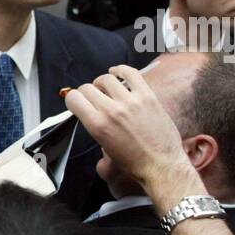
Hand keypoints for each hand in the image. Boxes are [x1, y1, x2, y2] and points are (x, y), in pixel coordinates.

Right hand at [64, 65, 191, 198]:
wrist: (161, 164)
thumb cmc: (135, 163)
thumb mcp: (105, 151)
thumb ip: (95, 134)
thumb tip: (92, 123)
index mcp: (98, 125)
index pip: (74, 98)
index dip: (73, 99)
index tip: (78, 103)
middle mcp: (112, 111)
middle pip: (88, 88)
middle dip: (86, 92)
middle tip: (92, 99)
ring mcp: (130, 101)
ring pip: (106, 78)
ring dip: (102, 83)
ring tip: (105, 89)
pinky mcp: (147, 96)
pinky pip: (130, 73)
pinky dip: (120, 69)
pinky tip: (117, 72)